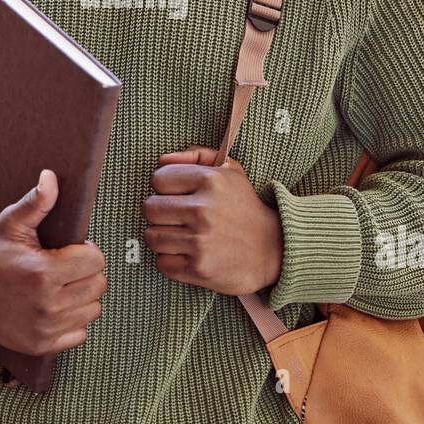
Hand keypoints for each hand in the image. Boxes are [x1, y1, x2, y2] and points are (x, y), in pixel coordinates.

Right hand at [0, 170, 106, 354]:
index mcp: (43, 272)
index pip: (96, 260)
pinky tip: (55, 306)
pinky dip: (73, 320)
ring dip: (82, 296)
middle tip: (65, 266)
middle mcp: (47, 305)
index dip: (86, 250)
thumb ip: (37, 202)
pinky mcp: (42, 345)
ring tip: (60, 285)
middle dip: (86, 272)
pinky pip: (81, 333)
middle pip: (98, 285)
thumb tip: (51, 176)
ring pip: (93, 309)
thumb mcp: (12, 223)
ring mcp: (45, 329)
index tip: (69, 250)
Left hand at [143, 146, 283, 295]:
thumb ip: (196, 156)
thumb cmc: (244, 207)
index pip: (159, 179)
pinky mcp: (199, 268)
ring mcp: (200, 241)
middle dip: (160, 213)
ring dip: (163, 237)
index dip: (166, 188)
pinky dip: (170, 260)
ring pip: (152, 237)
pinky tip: (186, 254)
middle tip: (176, 218)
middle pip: (150, 208)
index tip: (178, 195)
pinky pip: (162, 262)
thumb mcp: (230, 171)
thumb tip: (162, 160)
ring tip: (182, 236)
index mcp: (210, 180)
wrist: (273, 250)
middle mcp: (203, 210)